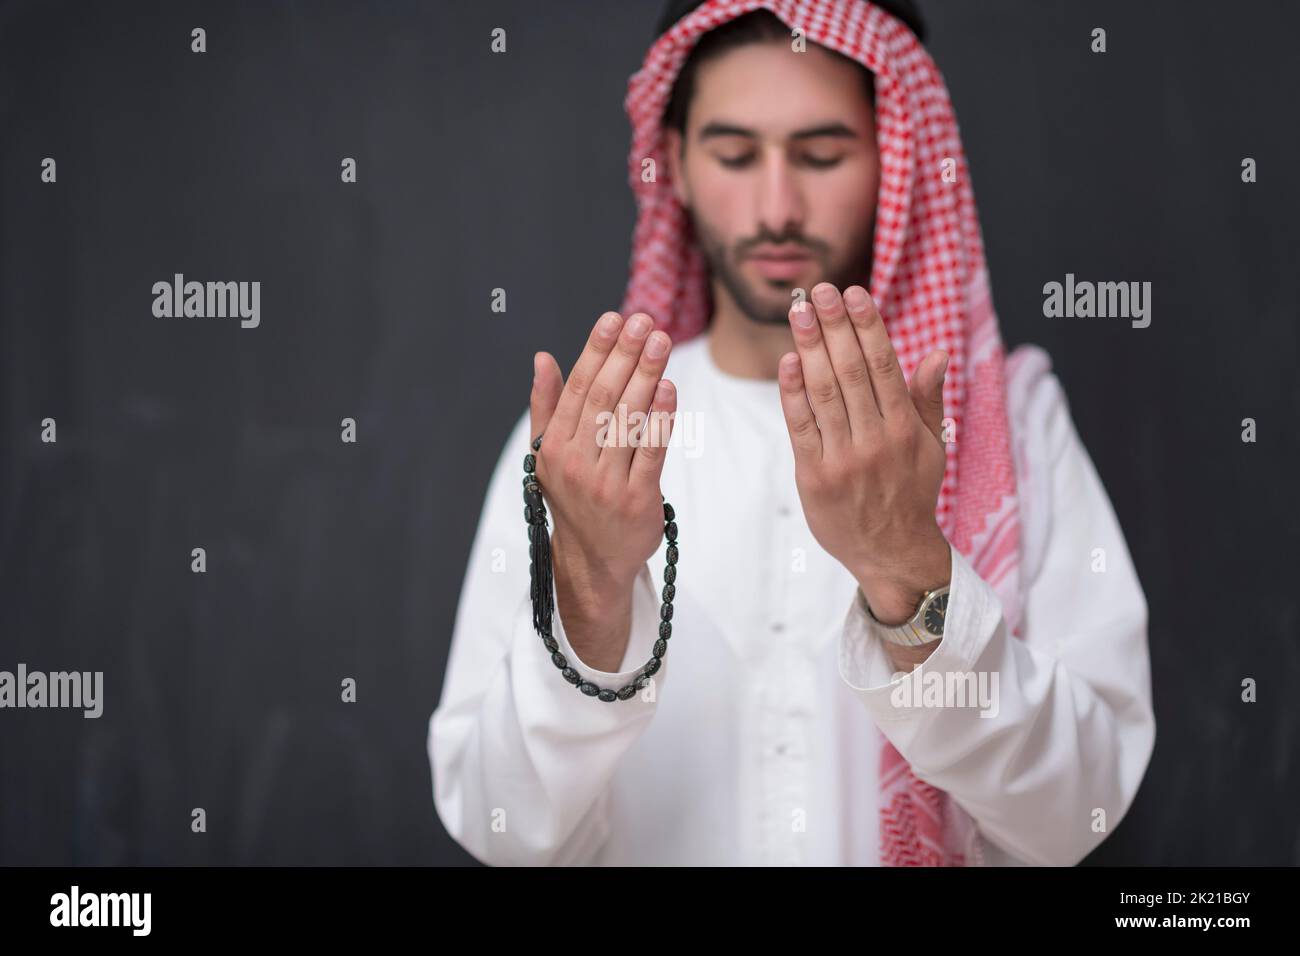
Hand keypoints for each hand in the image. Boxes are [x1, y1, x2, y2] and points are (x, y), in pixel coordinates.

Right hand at [529, 311, 676, 670]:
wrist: (594, 561)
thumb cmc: (575, 498)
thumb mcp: (549, 455)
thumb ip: (546, 405)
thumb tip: (543, 357)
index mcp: (553, 446)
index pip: (576, 388)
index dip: (596, 350)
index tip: (614, 318)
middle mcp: (574, 462)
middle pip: (602, 398)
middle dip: (625, 356)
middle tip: (646, 322)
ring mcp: (604, 482)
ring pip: (626, 421)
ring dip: (645, 377)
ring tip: (661, 342)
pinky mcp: (636, 500)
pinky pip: (650, 453)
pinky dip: (660, 420)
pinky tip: (670, 389)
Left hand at [778, 282, 951, 626]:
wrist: (891, 552)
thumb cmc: (910, 492)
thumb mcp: (931, 446)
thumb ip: (927, 398)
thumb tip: (936, 352)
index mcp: (906, 427)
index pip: (884, 365)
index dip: (868, 326)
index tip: (854, 292)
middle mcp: (876, 440)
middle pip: (851, 372)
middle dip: (835, 326)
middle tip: (819, 290)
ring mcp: (844, 459)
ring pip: (825, 394)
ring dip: (810, 348)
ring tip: (799, 313)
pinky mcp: (815, 477)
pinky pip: (801, 427)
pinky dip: (793, 393)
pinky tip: (788, 362)